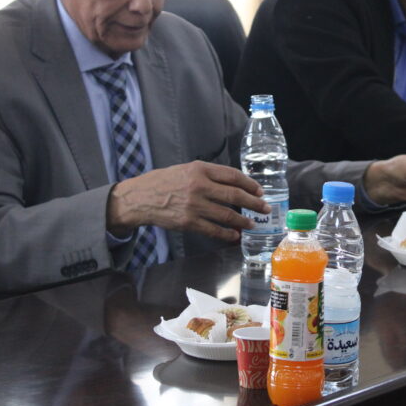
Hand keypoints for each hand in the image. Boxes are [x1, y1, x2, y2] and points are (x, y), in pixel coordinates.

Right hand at [106, 161, 268, 242]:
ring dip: (244, 221)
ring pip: (227, 215)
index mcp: (200, 169)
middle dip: (254, 203)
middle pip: (235, 196)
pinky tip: (235, 235)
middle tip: (265, 208)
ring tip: (253, 223)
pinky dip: (227, 234)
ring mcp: (194, 205)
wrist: (139, 198)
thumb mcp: (187, 169)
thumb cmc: (165, 182)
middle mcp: (199, 186)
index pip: (233, 176)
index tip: (259, 191)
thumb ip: (209, 174)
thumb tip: (235, 184)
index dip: (249, 185)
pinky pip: (214, 230)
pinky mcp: (188, 222)